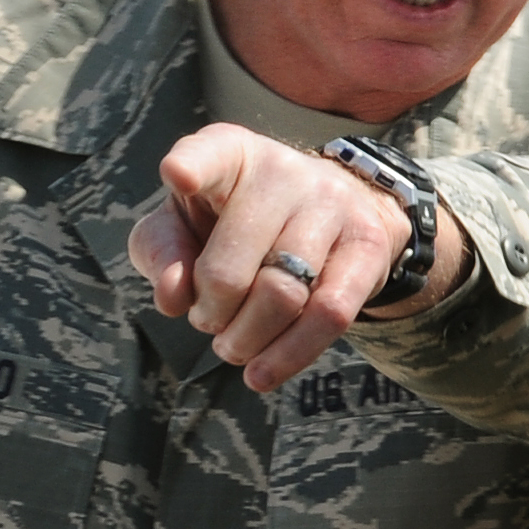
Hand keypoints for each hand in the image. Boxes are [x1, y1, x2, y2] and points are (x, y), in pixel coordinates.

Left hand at [125, 124, 473, 393]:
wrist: (334, 211)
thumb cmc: (237, 222)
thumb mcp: (183, 224)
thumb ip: (160, 252)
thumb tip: (173, 297)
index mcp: (229, 153)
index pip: (208, 155)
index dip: (191, 168)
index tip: (178, 178)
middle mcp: (283, 169)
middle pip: (230, 269)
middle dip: (210, 314)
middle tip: (209, 321)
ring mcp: (332, 203)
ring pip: (281, 297)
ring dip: (246, 340)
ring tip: (234, 345)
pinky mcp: (368, 243)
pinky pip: (329, 315)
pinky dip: (289, 356)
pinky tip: (262, 375)